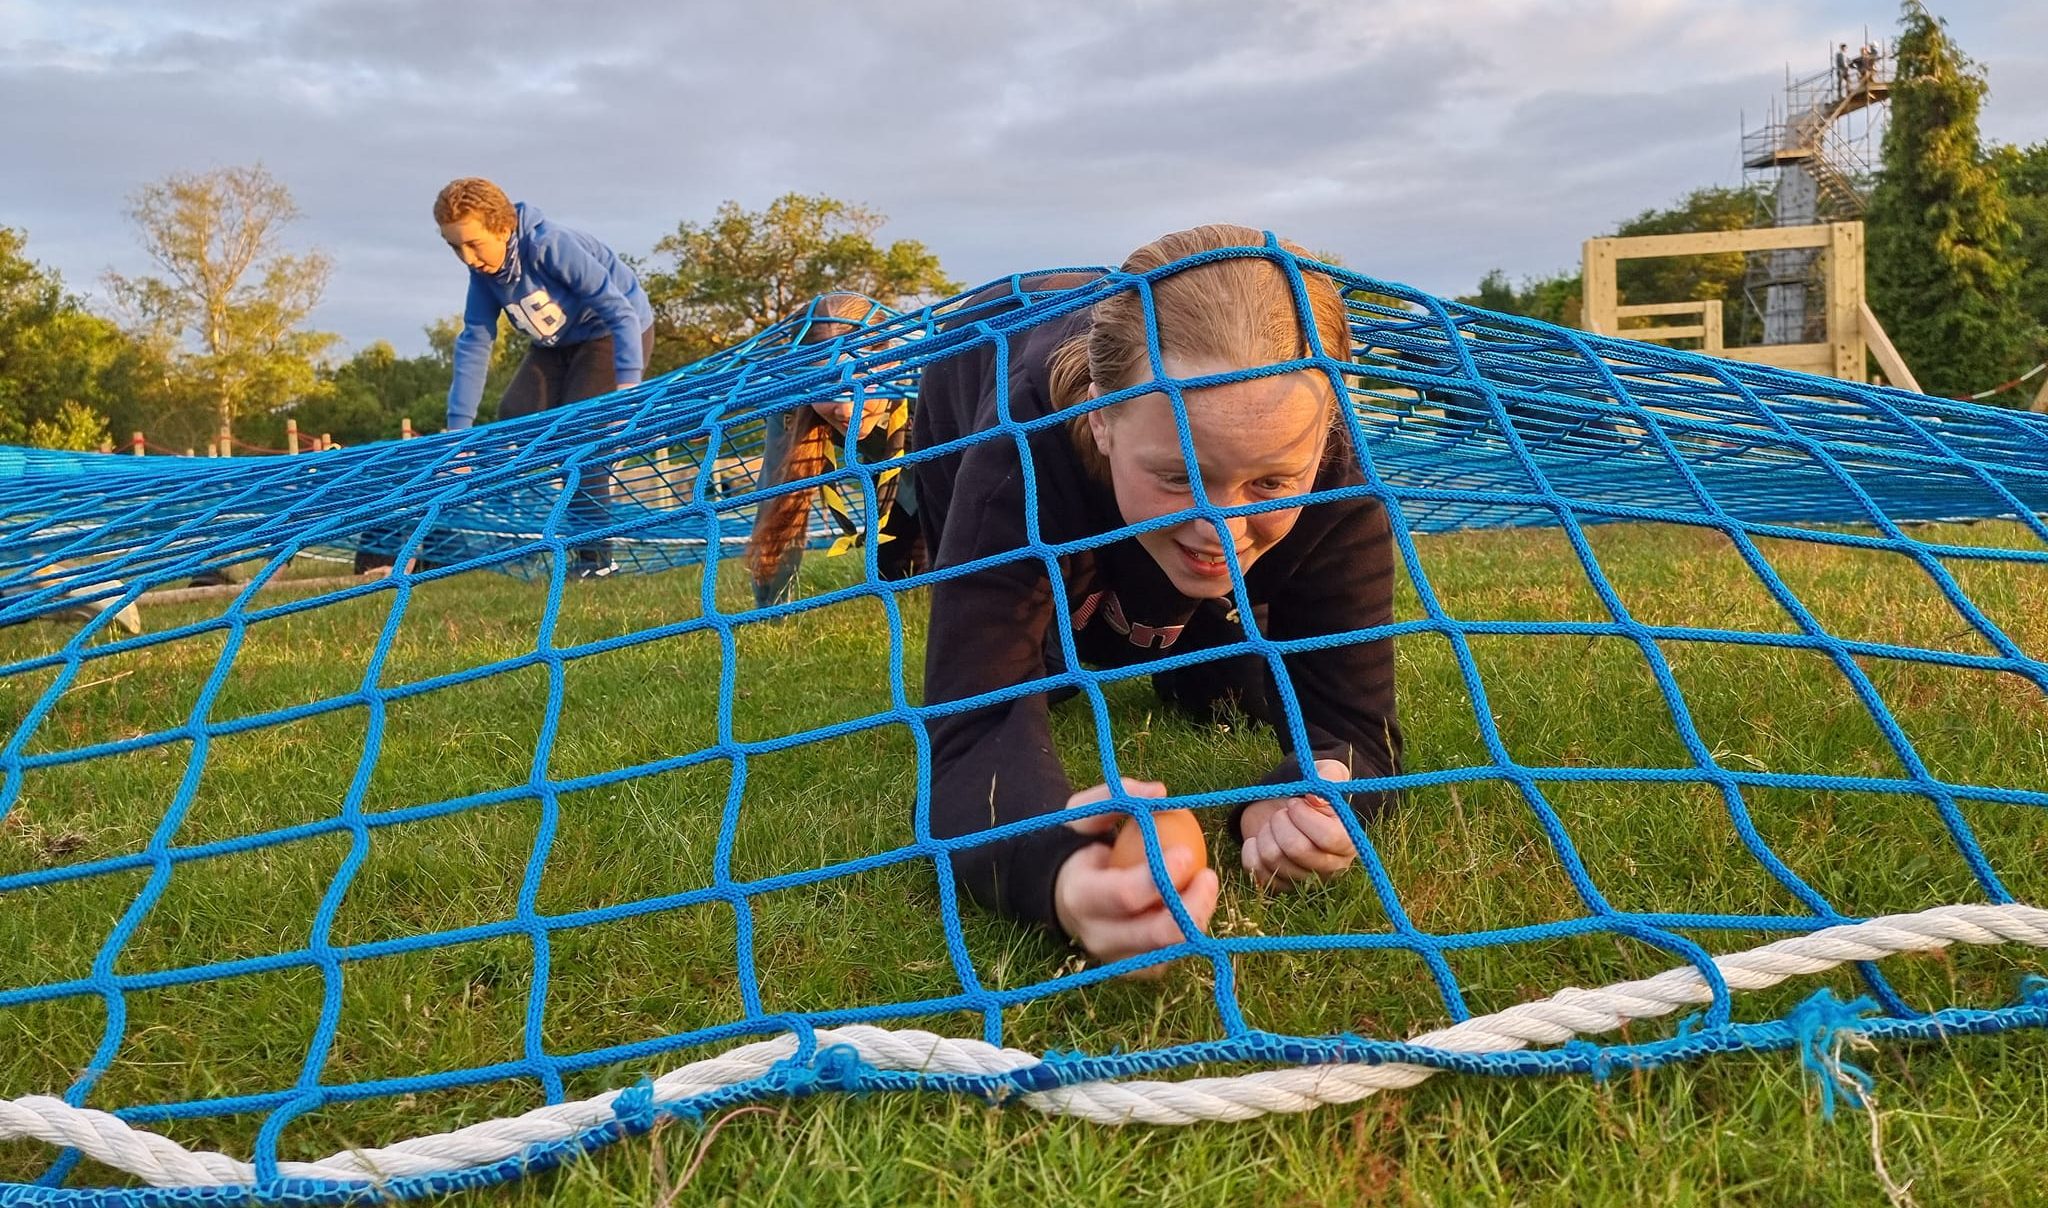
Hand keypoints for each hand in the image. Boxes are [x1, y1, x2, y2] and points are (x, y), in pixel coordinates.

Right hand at [1053, 779, 1218, 976]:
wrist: (1061, 892)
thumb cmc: (1078, 847)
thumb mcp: (1084, 814)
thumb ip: (1118, 797)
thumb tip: (1161, 793)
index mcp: (1080, 896)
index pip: (1126, 895)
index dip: (1163, 876)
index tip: (1187, 851)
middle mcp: (1096, 936)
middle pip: (1156, 934)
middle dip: (1193, 905)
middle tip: (1209, 875)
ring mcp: (1117, 959)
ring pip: (1170, 951)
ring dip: (1197, 917)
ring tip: (1205, 884)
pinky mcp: (1135, 969)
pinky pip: (1172, 956)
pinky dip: (1189, 930)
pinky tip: (1194, 901)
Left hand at [1239, 758, 1357, 891]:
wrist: (1286, 807)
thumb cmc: (1311, 790)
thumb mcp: (1326, 773)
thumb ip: (1328, 777)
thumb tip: (1315, 798)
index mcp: (1348, 842)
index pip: (1329, 837)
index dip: (1306, 817)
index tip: (1295, 803)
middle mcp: (1330, 867)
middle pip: (1298, 849)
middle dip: (1281, 822)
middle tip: (1281, 812)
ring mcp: (1304, 879)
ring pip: (1274, 859)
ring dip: (1266, 833)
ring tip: (1272, 825)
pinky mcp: (1280, 884)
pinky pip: (1256, 871)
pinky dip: (1250, 850)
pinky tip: (1257, 839)